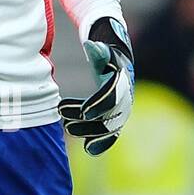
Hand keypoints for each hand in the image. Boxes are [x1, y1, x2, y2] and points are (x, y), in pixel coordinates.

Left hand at [60, 16, 134, 155]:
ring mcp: (122, 108)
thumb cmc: (106, 54)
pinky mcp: (115, 116)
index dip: (99, 104)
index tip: (83, 112)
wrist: (118, 61)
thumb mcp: (103, 51)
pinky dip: (101, 142)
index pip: (113, 96)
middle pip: (111, 115)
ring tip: (67, 128)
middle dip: (90, 123)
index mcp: (123, 81)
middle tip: (67, 125)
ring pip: (109, 126)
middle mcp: (126, 97)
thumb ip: (98, 50)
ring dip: (89, 130)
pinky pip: (111, 132)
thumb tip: (90, 45)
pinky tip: (88, 149)